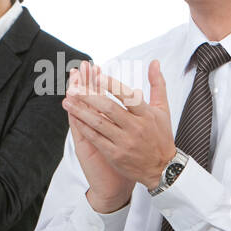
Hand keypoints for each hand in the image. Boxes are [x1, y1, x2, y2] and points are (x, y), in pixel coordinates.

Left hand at [64, 62, 175, 207]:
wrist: (162, 169)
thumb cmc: (161, 136)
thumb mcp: (163, 109)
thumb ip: (158, 84)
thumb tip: (155, 61)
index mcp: (146, 115)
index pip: (128, 96)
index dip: (112, 85)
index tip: (97, 76)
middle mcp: (135, 128)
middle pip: (109, 108)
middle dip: (89, 96)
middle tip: (74, 87)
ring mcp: (124, 142)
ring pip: (99, 123)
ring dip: (81, 111)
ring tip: (67, 101)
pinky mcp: (115, 155)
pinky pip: (96, 138)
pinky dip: (84, 128)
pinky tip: (74, 119)